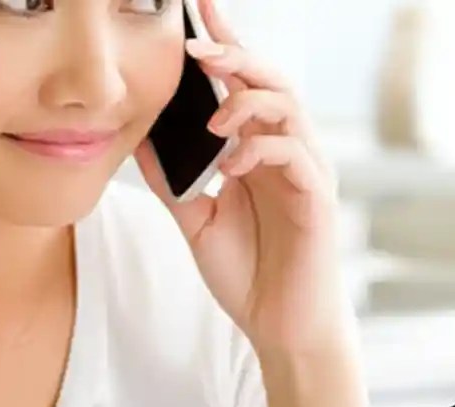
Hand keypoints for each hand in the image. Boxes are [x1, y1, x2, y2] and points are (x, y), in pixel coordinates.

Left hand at [134, 0, 351, 358]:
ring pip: (288, 108)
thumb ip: (174, 180)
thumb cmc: (248, 273)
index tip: (198, 9)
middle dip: (234, 57)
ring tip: (212, 118)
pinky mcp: (317, 200)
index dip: (225, 43)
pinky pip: (295, 156)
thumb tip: (137, 139)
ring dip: (247, 103)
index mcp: (257, 150)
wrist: (280, 327)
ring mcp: (305, 173)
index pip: (243, 84)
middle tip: (196, 47)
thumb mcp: (196, 219)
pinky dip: (261, 151)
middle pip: (269, 82)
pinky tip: (231, 167)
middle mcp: (286, 152)